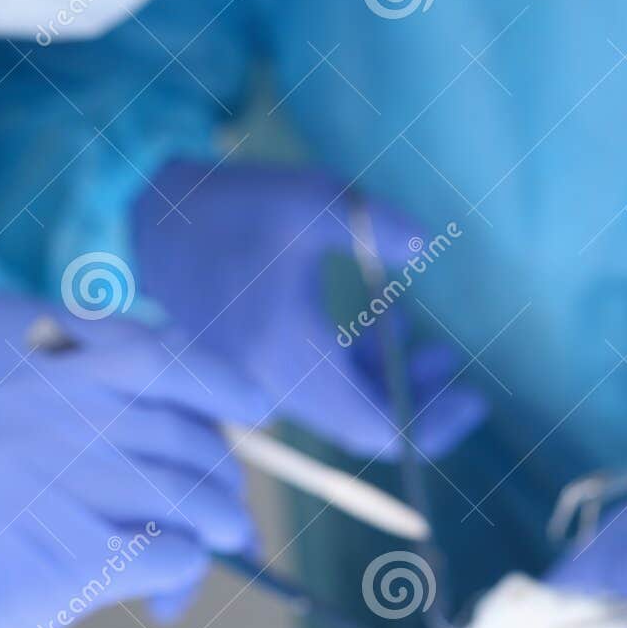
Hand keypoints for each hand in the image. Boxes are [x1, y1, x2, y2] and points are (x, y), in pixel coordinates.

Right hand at [0, 310, 269, 627]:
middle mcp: (36, 417)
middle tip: (232, 521)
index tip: (256, 410)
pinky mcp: (57, 556)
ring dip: (218, 533)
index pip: (153, 356)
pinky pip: (172, 555)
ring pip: (190, 499)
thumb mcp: (41, 449)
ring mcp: (42, 483)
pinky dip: (184, 577)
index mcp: (36, 379)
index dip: (218, 381)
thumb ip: (122, 426)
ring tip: (210, 554)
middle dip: (224, 483)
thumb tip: (235, 442)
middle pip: (185, 437)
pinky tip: (161, 596)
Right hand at [131, 161, 486, 458]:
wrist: (153, 221)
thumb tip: (426, 246)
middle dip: (418, 399)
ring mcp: (262, 385)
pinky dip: (358, 370)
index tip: (473, 397)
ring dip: (390, 381)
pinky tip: (381, 325)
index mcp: (289, 358)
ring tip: (424, 336)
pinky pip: (321, 391)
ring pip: (345, 408)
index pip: (377, 429)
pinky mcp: (257, 372)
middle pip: (366, 427)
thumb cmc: (233, 207)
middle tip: (452, 357)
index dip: (432, 424)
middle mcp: (273, 387)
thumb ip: (375, 224)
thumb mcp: (313, 198)